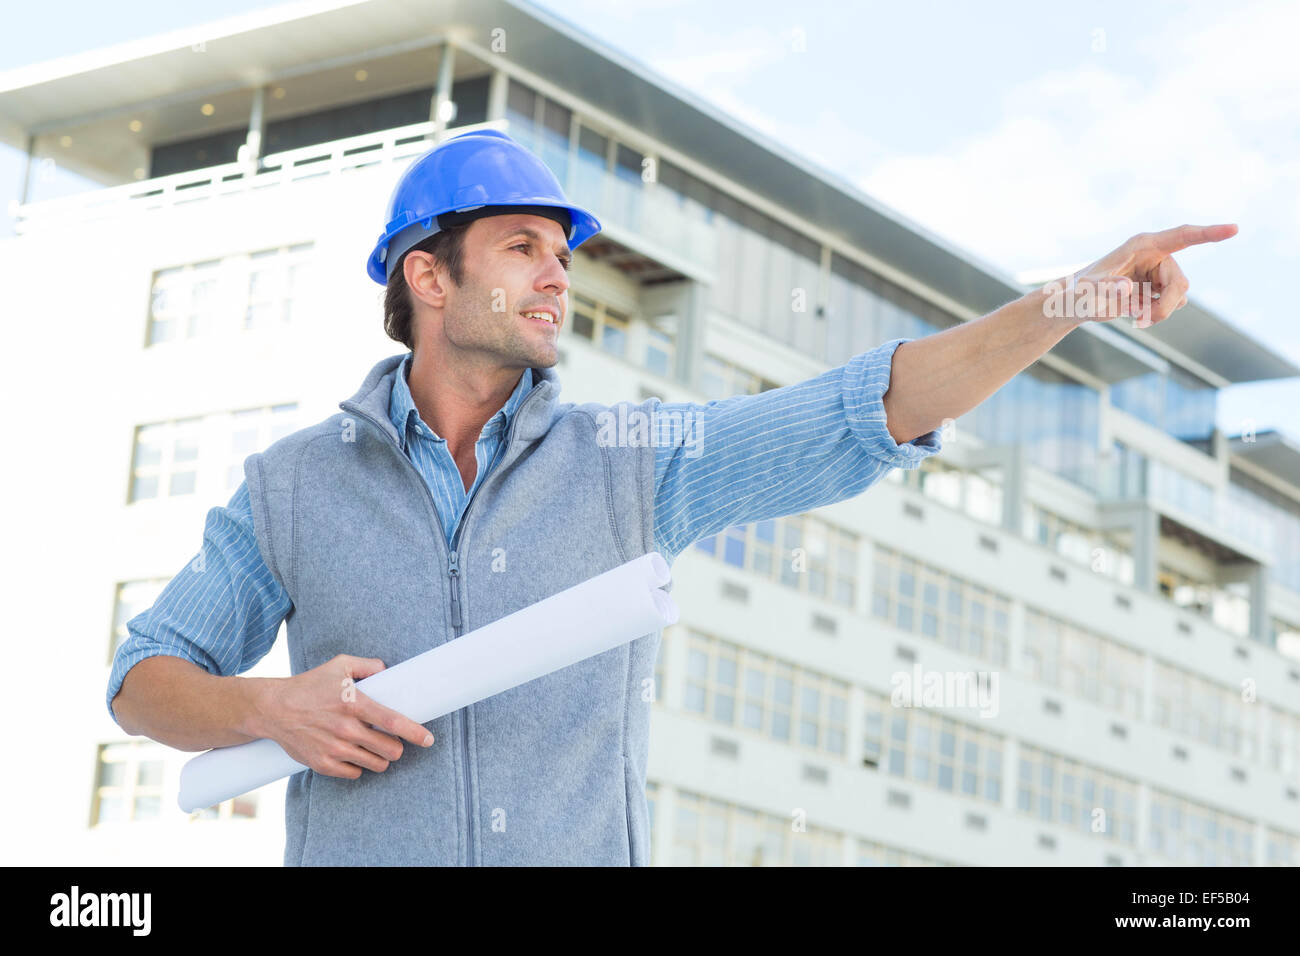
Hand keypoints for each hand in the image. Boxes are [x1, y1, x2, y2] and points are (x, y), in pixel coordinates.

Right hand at [253, 654, 434, 779]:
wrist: (273, 708)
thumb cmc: (309, 685)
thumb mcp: (339, 665)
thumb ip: (367, 665)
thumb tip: (387, 669)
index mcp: (353, 703)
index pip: (392, 722)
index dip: (415, 732)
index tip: (429, 739)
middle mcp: (346, 728)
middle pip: (390, 749)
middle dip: (397, 747)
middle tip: (392, 741)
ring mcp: (334, 749)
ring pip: (376, 764)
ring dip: (381, 758)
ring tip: (375, 748)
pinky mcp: (323, 764)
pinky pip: (355, 773)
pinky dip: (359, 766)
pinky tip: (354, 754)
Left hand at [1050, 223, 1237, 327]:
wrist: (1073, 304)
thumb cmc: (1078, 293)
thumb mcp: (1089, 292)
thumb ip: (1106, 289)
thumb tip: (1127, 288)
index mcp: (1142, 246)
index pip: (1183, 236)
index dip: (1209, 233)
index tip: (1235, 229)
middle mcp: (1154, 255)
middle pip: (1180, 282)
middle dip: (1165, 305)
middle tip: (1140, 321)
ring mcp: (1157, 272)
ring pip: (1179, 296)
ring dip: (1158, 311)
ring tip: (1130, 314)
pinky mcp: (1157, 287)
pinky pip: (1172, 304)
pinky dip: (1156, 314)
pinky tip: (1135, 314)